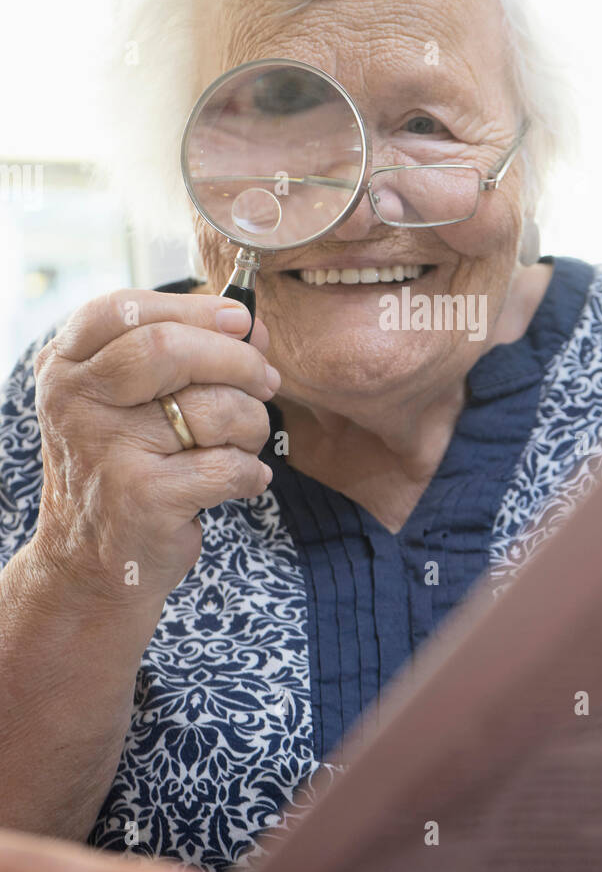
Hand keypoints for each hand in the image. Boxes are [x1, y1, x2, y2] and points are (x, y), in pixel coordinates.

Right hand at [30, 289, 279, 612]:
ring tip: (244, 443)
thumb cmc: (126, 466)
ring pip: (212, 408)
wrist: (90, 564)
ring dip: (252, 424)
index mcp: (66, 366)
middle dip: (238, 361)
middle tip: (265, 382)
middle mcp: (74, 402)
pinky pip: (227, 465)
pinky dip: (251, 473)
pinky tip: (243, 481)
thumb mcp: (137, 401)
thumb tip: (256, 327)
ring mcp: (103, 450)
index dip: (194, 308)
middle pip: (170, 348)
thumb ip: (191, 353)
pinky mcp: (140, 497)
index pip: (124, 309)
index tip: (241, 322)